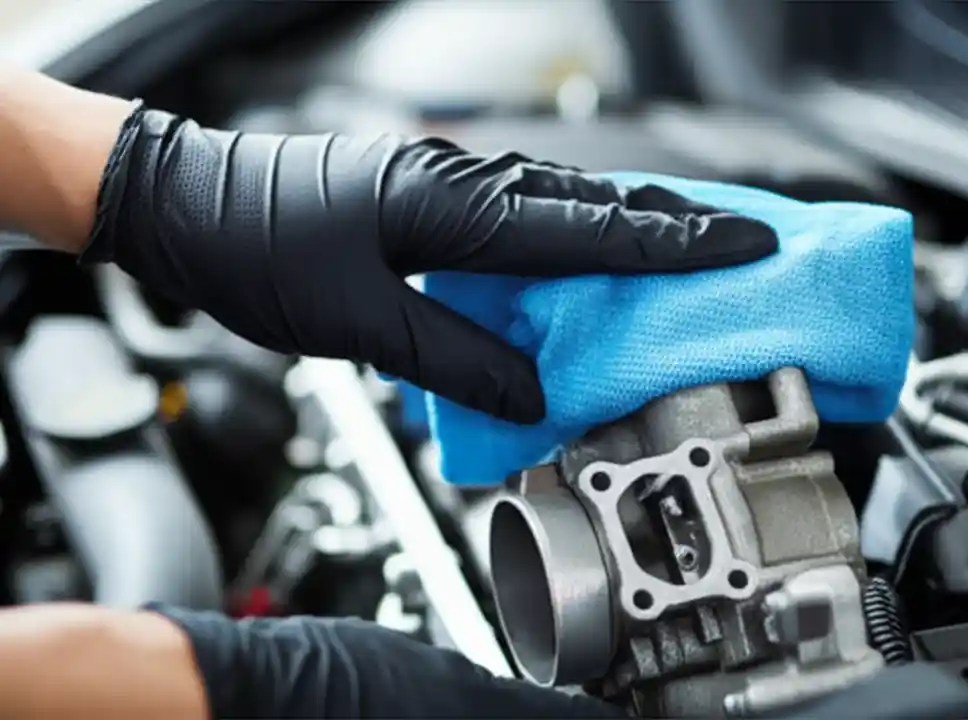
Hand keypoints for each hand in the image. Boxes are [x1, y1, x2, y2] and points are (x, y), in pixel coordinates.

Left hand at [85, 106, 776, 422]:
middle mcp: (466, 181)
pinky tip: (592, 259)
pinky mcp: (434, 197)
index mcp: (457, 206)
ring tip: (691, 250)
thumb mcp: (358, 323)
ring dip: (632, 228)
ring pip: (567, 204)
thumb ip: (455, 357)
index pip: (592, 230)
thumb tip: (532, 393)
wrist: (185, 203)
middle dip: (677, 226)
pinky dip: (575, 236)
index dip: (677, 244)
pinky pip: (528, 213)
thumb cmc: (257, 249)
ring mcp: (451, 182)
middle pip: (597, 204)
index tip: (747, 245)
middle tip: (747, 243)